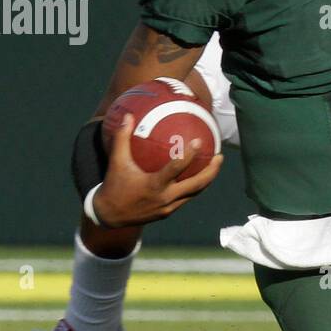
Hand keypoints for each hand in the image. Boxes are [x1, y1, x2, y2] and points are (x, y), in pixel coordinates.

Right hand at [91, 114, 222, 227]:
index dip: (189, 155)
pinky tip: (198, 176)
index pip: (176, 168)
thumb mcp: (116, 161)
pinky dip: (195, 187)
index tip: (199, 141)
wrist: (109, 215)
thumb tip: (128, 115)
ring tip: (215, 165)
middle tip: (220, 156)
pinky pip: (186, 198)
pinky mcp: (168, 213)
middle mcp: (165, 198)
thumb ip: (122, 138)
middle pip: (197, 185)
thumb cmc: (113, 185)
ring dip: (207, 180)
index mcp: (154, 185)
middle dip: (211, 171)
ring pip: (195, 193)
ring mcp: (169, 208)